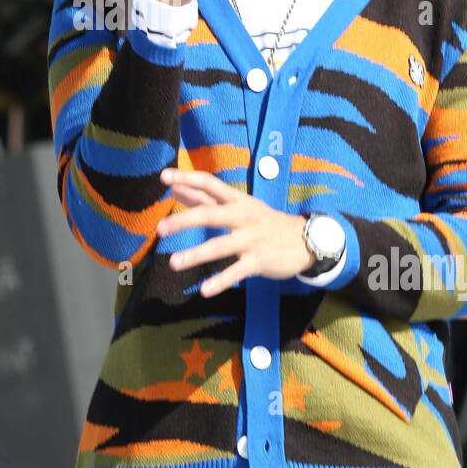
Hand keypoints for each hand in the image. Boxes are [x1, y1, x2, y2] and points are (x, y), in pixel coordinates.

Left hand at [157, 168, 314, 294]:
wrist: (305, 240)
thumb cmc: (263, 221)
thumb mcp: (238, 206)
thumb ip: (205, 198)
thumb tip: (175, 188)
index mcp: (237, 200)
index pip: (210, 184)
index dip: (187, 178)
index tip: (164, 177)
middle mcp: (243, 216)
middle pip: (211, 214)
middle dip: (185, 221)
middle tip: (161, 229)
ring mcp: (252, 239)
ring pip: (220, 246)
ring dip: (196, 255)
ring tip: (174, 263)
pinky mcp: (259, 260)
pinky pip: (237, 271)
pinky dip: (221, 281)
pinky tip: (204, 290)